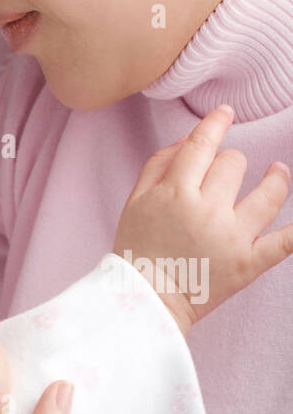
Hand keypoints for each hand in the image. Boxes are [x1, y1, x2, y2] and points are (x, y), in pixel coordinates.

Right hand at [113, 105, 292, 335]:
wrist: (146, 301)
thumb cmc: (138, 249)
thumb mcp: (135, 200)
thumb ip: (160, 164)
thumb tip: (189, 140)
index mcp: (176, 193)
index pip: (202, 145)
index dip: (216, 123)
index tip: (225, 113)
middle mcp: (207, 211)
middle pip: (234, 164)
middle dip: (229, 162)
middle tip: (222, 175)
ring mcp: (232, 237)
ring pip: (269, 194)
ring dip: (276, 178)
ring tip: (278, 172)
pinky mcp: (248, 264)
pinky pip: (284, 243)